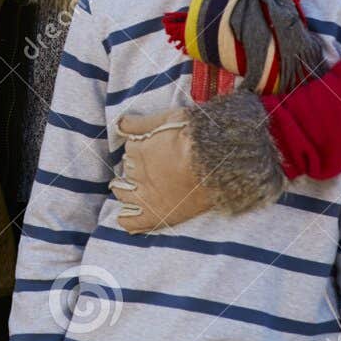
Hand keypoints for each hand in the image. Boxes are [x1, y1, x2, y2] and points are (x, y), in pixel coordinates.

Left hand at [109, 107, 212, 233]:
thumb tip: (120, 122)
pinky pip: (133, 222)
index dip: (139, 147)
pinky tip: (125, 218)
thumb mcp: (170, 119)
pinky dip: (127, 220)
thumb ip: (142, 122)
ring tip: (130, 189)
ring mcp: (147, 195)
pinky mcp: (159, 214)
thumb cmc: (199, 138)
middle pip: (126, 170)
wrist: (221, 164)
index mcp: (140, 150)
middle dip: (132, 168)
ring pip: (124, 193)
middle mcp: (140, 173)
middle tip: (144, 168)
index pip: (130, 149)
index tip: (148, 148)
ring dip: (125, 189)